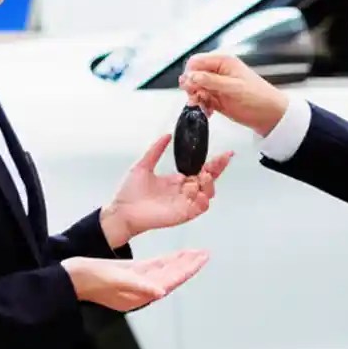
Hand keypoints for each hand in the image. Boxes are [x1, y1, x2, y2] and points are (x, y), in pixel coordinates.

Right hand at [63, 249, 208, 311]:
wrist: (68, 277)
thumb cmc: (88, 278)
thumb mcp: (114, 279)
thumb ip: (138, 286)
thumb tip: (161, 292)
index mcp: (139, 294)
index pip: (169, 281)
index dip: (186, 270)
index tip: (201, 259)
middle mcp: (140, 291)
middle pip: (170, 276)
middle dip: (188, 265)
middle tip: (205, 254)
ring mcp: (135, 282)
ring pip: (164, 271)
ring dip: (180, 262)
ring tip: (196, 253)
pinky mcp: (128, 274)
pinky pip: (153, 268)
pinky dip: (166, 261)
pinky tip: (174, 256)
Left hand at [102, 133, 233, 244]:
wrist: (121, 210)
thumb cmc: (130, 193)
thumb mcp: (144, 165)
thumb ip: (156, 150)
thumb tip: (167, 135)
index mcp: (178, 180)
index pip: (201, 169)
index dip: (215, 162)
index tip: (226, 153)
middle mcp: (184, 191)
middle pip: (209, 180)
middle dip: (218, 169)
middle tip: (221, 159)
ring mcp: (185, 203)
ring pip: (208, 193)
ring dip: (210, 183)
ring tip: (204, 175)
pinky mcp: (183, 214)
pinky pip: (200, 207)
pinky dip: (203, 199)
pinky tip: (198, 191)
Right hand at [178, 52, 288, 135]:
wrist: (270, 115)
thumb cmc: (259, 97)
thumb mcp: (234, 87)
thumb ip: (211, 81)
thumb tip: (191, 76)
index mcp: (223, 62)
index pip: (197, 62)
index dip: (190, 73)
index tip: (191, 86)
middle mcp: (218, 72)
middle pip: (193, 75)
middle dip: (192, 88)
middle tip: (196, 98)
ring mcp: (217, 86)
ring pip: (195, 89)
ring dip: (196, 99)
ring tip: (204, 107)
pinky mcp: (217, 99)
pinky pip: (201, 100)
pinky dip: (202, 106)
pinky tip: (208, 111)